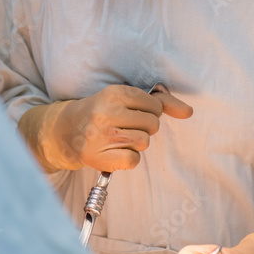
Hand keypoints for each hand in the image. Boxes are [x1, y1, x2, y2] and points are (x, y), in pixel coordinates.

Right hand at [50, 84, 192, 171]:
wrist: (65, 130)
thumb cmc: (102, 112)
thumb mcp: (125, 99)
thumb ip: (160, 102)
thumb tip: (189, 111)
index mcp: (113, 93)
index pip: (154, 104)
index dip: (150, 111)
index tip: (135, 112)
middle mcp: (106, 113)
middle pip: (152, 124)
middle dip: (145, 127)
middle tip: (127, 126)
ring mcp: (100, 136)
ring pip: (143, 142)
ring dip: (136, 142)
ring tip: (120, 137)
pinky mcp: (97, 156)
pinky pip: (132, 160)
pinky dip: (128, 158)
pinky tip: (115, 151)